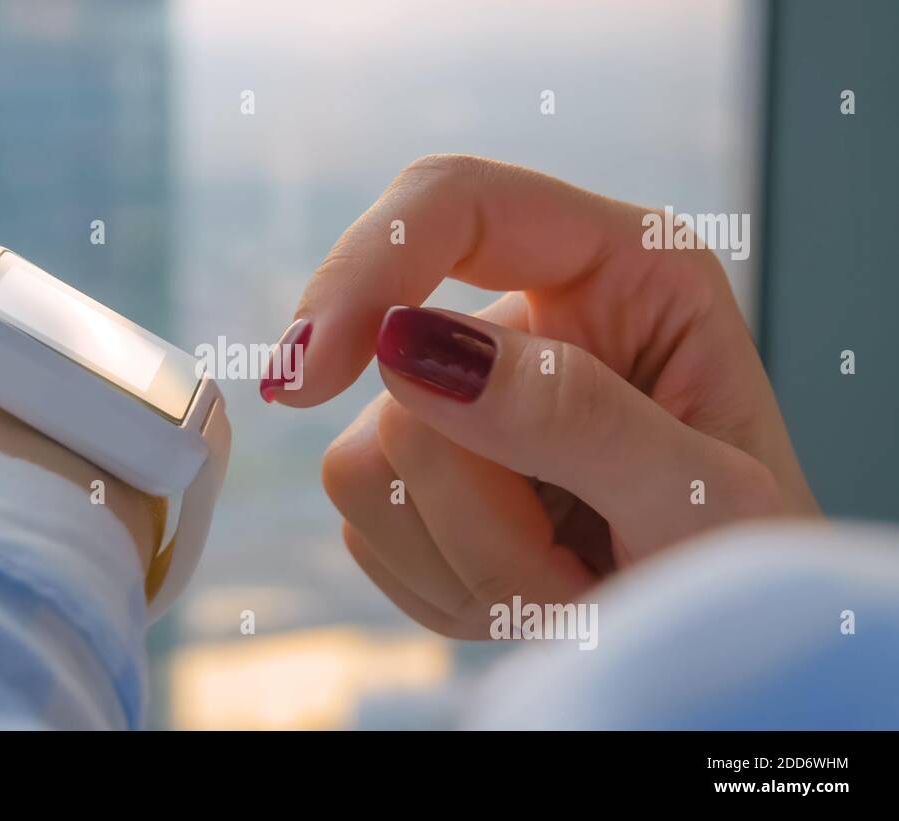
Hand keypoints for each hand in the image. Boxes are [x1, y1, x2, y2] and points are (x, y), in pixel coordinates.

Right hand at [265, 155, 818, 637]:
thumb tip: (405, 346)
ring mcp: (464, 402)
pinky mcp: (420, 481)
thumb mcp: (702, 499)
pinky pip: (364, 527)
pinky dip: (441, 585)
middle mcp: (529, 321)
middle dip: (479, 501)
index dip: (367, 266)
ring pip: (362, 462)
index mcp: (622, 270)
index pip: (456, 202)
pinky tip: (523, 592)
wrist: (722, 663)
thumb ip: (574, 415)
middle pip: (397, 370)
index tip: (312, 373)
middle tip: (580, 569)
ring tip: (565, 583)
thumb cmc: (744, 572)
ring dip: (465, 557)